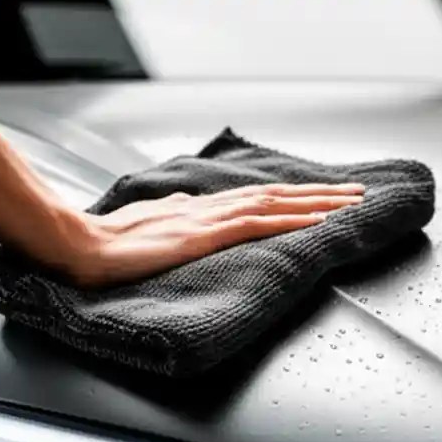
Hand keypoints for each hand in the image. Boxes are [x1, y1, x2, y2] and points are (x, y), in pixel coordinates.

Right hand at [52, 182, 365, 288]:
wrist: (83, 248)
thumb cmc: (108, 243)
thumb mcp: (152, 224)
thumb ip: (176, 214)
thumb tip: (191, 209)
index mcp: (201, 209)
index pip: (260, 198)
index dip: (296, 196)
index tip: (327, 195)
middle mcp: (212, 209)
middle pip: (278, 196)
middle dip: (321, 194)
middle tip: (358, 193)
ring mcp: (209, 221)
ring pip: (276, 205)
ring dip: (317, 204)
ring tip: (351, 203)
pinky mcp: (203, 236)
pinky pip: (257, 226)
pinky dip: (290, 222)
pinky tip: (315, 222)